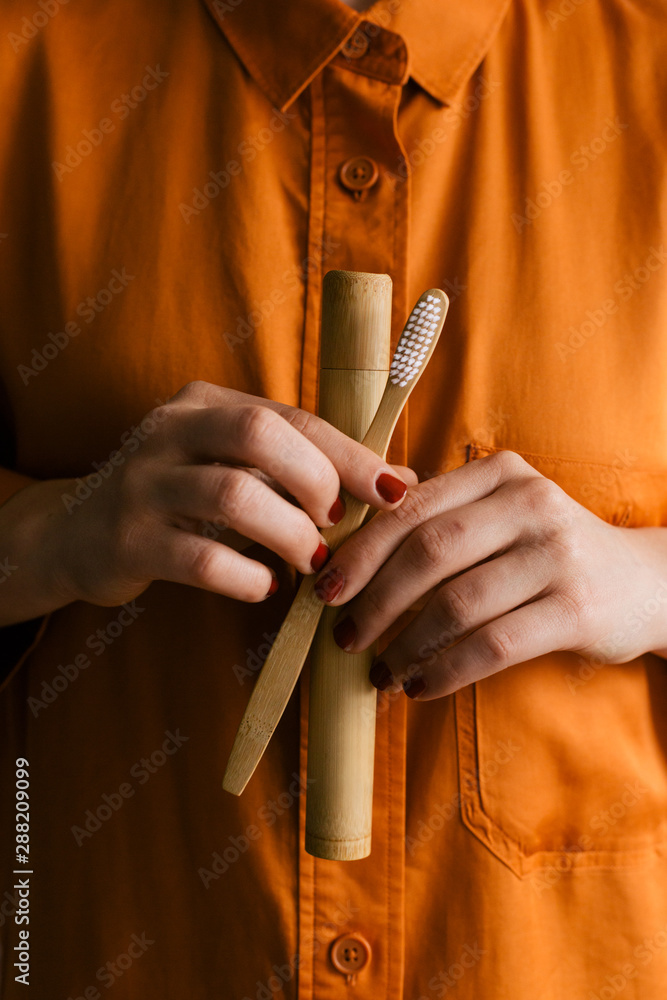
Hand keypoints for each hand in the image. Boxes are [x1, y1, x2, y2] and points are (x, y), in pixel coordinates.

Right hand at [1, 381, 409, 620]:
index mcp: (203, 404)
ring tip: (311, 562)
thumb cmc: (179, 500)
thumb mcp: (234, 468)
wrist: (77, 533)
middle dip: (316, 482)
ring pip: (233, 496)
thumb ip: (304, 467)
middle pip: (260, 435)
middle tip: (336, 525)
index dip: (349, 453)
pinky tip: (264, 586)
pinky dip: (246, 576)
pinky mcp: (126, 541)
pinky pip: (200, 558)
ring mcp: (142, 484)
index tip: (394, 491)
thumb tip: (400, 482)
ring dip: (289, 534)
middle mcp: (169, 431)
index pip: (290, 417)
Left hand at [314, 451, 666, 699]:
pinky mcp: (576, 608)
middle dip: (375, 599)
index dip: (361, 551)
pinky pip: (491, 645)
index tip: (324, 588)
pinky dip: (445, 670)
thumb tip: (350, 533)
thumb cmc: (550, 550)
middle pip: (429, 551)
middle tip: (344, 636)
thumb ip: (441, 512)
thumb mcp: (503, 512)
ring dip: (405, 645)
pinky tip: (420, 686)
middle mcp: (530, 503)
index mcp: (501, 473)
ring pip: (456, 603)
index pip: (413, 508)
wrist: (646, 582)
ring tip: (381, 672)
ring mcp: (557, 554)